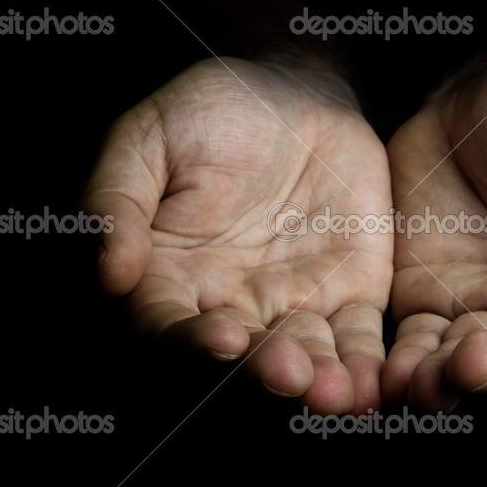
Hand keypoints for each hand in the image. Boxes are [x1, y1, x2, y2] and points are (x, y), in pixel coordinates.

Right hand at [82, 57, 392, 413]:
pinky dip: (366, 365)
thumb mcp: (149, 136)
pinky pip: (357, 339)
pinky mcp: (349, 296)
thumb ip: (118, 198)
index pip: (168, 324)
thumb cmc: (211, 110)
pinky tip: (375, 385)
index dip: (190, 340)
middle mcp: (229, 303)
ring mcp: (291, 304)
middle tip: (291, 375)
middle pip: (242, 354)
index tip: (223, 337)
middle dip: (265, 369)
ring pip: (302, 357)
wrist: (297, 93)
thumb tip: (111, 272)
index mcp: (171, 275)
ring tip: (335, 393)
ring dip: (319, 381)